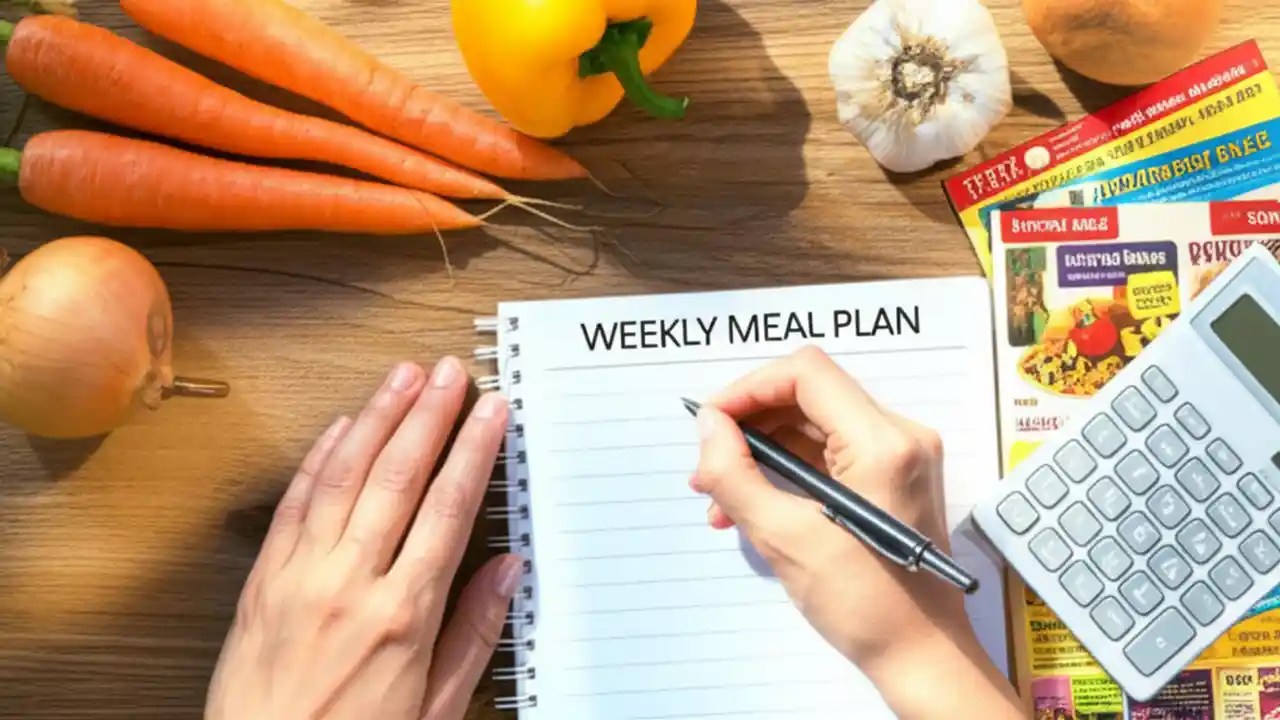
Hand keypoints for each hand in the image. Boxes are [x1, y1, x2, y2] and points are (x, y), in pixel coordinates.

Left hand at [206, 359, 520, 719]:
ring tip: (401, 377)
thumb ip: (474, 633)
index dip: (473, 451)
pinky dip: (319, 458)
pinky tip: (341, 427)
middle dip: (429, 415)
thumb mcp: (436, 706)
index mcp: (403, 615)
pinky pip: (295, 502)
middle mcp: (350, 583)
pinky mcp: (264, 579)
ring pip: (344, 475)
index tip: (490, 412)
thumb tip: (508, 571)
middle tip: (449, 373)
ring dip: (376, 418)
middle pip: (399, 476)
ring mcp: (301, 575)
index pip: (448, 508)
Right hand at [691, 347, 1019, 718]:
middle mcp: (901, 437)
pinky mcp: (892, 477)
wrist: (921, 655)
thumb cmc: (868, 606)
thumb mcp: (783, 537)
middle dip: (750, 425)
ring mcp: (900, 456)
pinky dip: (788, 470)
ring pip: (814, 424)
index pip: (806, 374)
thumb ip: (735, 473)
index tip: (711, 421)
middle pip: (808, 395)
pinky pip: (829, 452)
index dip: (748, 389)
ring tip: (722, 496)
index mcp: (884, 443)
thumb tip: (709, 426)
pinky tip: (752, 504)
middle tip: (708, 466)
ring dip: (763, 451)